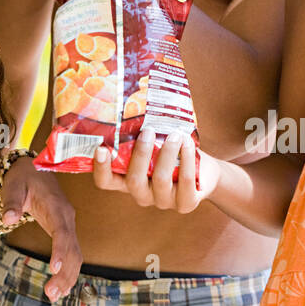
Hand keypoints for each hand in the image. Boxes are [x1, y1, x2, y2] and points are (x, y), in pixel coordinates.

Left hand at [0, 156, 81, 300]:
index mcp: (56, 206)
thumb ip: (11, 202)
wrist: (32, 169)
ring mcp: (67, 226)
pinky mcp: (64, 232)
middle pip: (72, 249)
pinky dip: (69, 271)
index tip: (54, 268)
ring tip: (54, 295)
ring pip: (75, 255)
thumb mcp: (13, 186)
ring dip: (68, 276)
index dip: (60, 250)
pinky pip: (72, 254)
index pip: (61, 231)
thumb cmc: (23, 177)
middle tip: (51, 293)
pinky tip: (61, 287)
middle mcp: (66, 218)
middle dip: (65, 273)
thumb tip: (8, 218)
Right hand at [91, 129, 219, 214]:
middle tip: (148, 131)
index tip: (100, 148)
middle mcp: (142, 195)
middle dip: (141, 154)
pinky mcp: (186, 203)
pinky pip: (185, 182)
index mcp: (128, 181)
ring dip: (167, 153)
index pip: (106, 182)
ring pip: (160, 179)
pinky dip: (186, 159)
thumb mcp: (154, 146)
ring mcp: (163, 201)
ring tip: (175, 134)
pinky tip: (187, 143)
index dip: (101, 169)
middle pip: (134, 180)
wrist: (204, 172)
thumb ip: (141, 135)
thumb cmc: (172, 153)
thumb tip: (133, 102)